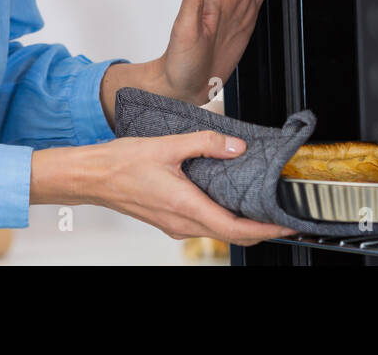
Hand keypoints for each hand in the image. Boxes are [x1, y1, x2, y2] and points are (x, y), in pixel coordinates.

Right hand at [41, 131, 297, 245]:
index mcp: (186, 207)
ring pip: (217, 231)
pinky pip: (203, 224)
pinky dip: (222, 218)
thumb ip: (206, 143)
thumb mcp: (168, 145)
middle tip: (281, 218)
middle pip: (231, 235)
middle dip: (260, 230)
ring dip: (242, 225)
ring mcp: (175, 224)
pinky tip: (227, 200)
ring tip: (260, 206)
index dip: (265, 230)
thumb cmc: (122, 164)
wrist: (92, 177)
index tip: (285, 226)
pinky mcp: (169, 219)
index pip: (236, 229)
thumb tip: (235, 146)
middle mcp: (182, 222)